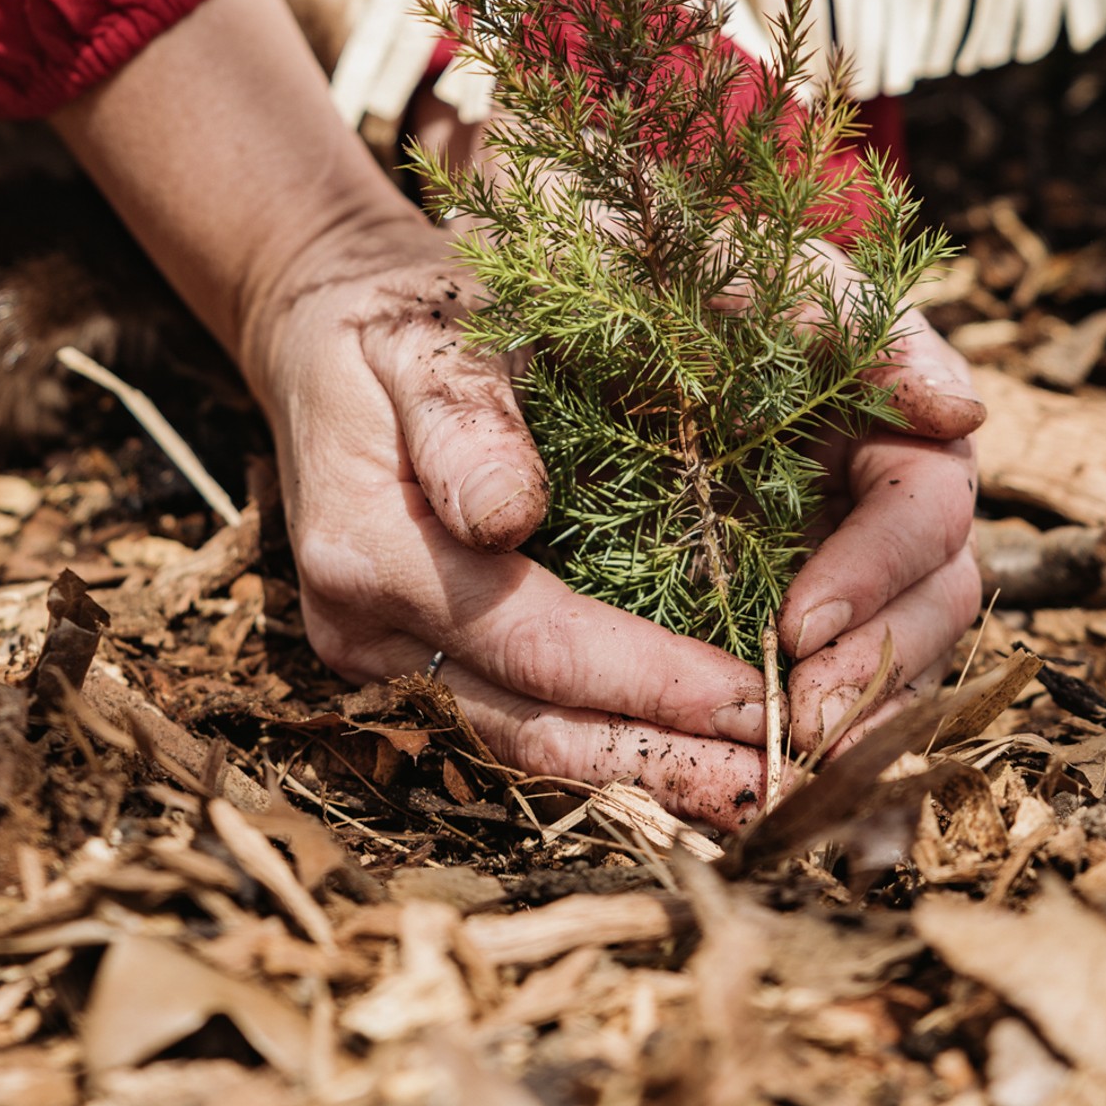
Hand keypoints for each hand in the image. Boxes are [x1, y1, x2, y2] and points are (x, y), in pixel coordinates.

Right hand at [241, 218, 983, 829]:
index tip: (755, 696)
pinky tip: (696, 752)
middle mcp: (365, 630)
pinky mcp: (413, 662)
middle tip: (786, 785)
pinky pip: (516, 718)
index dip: (647, 679)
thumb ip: (464, 418)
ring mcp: (383, 659)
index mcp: (368, 545)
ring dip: (645, 773)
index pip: (532, 640)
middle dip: (662, 762)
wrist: (319, 332)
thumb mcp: (426, 334)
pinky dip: (609, 740)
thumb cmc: (397, 317)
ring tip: (760, 789)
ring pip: (523, 742)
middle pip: (529, 727)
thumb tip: (507, 513)